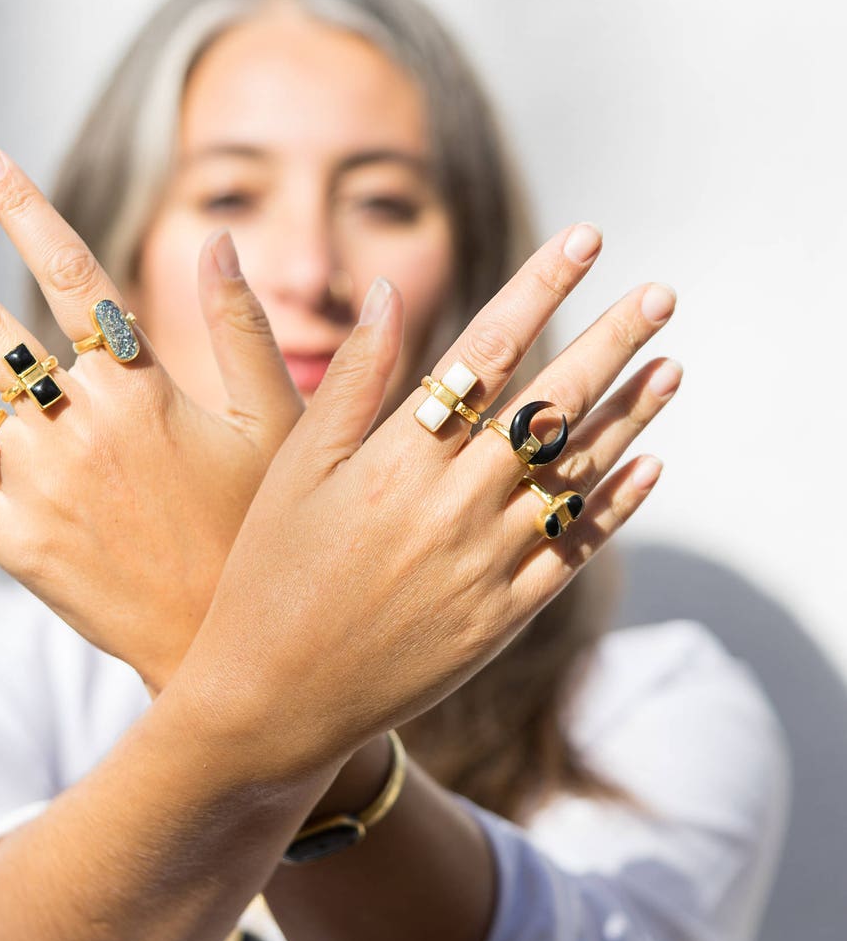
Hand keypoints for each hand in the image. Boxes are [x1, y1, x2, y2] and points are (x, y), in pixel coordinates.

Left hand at [0, 142, 302, 691]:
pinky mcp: (16, 545)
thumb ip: (242, 329)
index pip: (74, 277)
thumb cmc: (263, 533)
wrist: (233, 653)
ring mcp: (39, 489)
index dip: (24, 211)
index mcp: (141, 391)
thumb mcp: (277, 426)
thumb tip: (216, 238)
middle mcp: (78, 430)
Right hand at [174, 224, 680, 774]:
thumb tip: (392, 293)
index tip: (585, 240)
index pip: (488, 351)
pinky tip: (650, 466)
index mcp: (399, 457)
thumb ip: (350, 380)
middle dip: (611, 340)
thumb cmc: (268, 573)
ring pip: (577, 473)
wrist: (272, 701)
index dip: (542, 289)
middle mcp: (454, 504)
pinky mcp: (504, 619)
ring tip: (672, 364)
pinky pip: (576, 551)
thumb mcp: (293, 468)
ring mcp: (487, 564)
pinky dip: (617, 505)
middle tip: (661, 295)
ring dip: (632, 414)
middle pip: (552, 404)